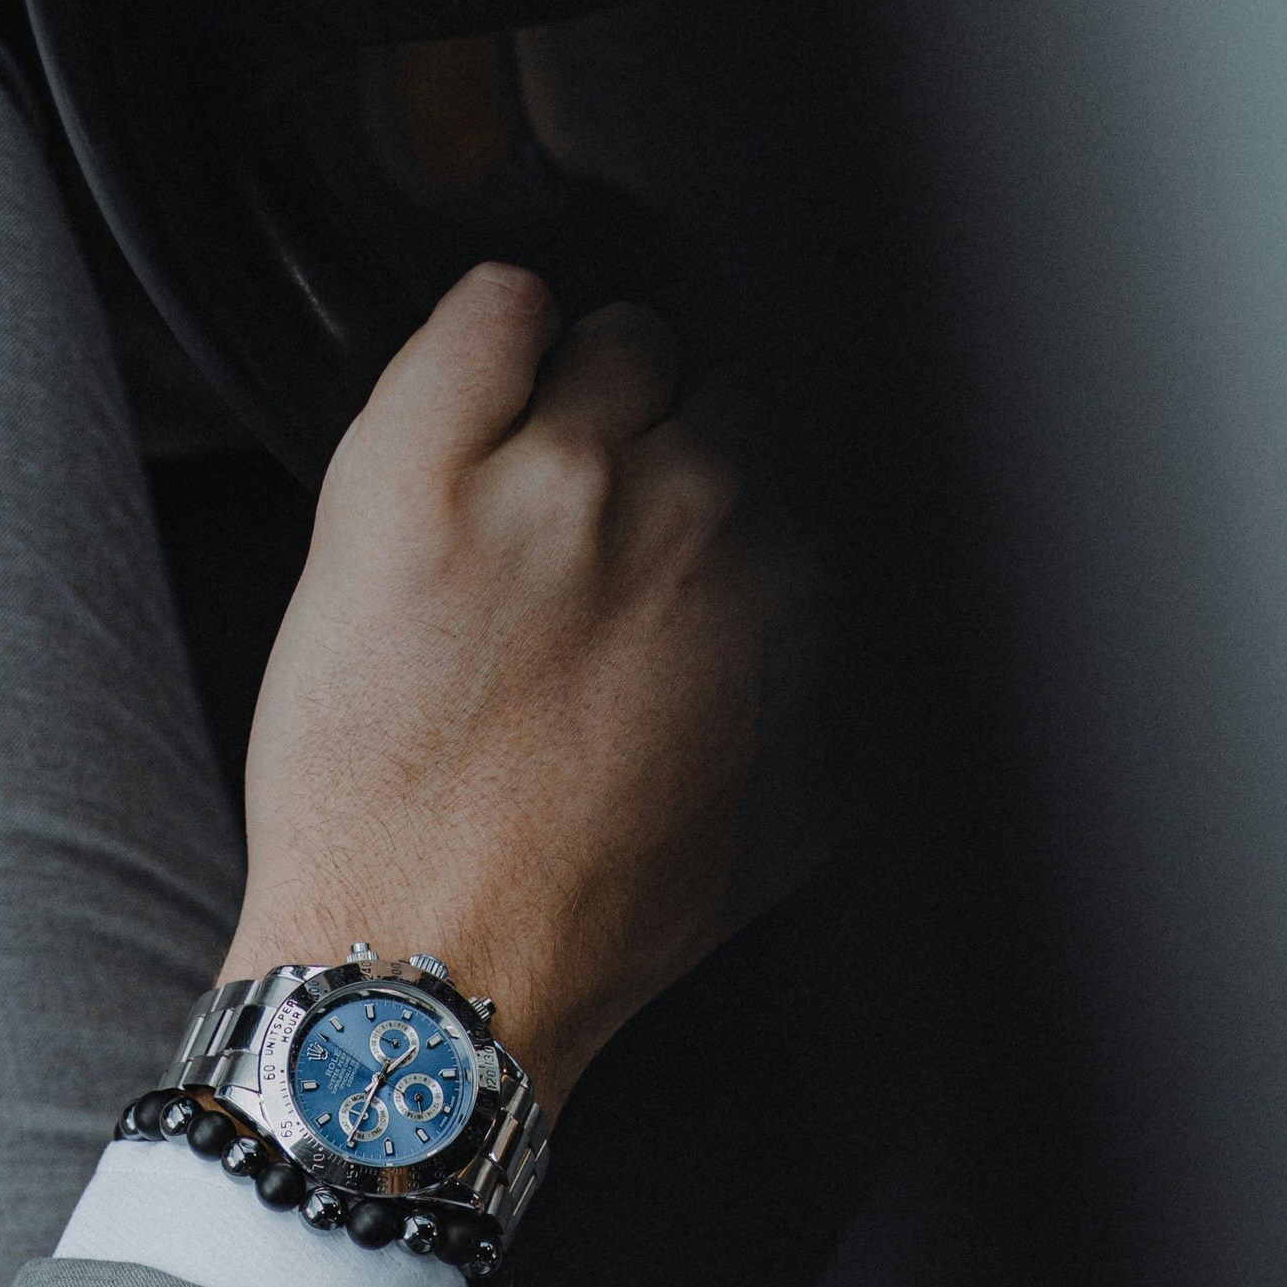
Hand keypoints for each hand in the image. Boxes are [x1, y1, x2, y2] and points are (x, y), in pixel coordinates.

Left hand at [226, 264, 810, 1119]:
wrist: (426, 978)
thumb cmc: (584, 931)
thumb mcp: (781, 832)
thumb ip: (838, 709)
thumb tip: (865, 648)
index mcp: (795, 599)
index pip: (813, 454)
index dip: (742, 496)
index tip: (697, 538)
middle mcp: (698, 519)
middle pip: (718, 384)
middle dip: (668, 442)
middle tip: (598, 530)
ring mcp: (557, 482)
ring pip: (614, 338)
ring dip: (579, 393)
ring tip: (524, 489)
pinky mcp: (422, 472)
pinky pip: (493, 308)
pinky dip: (491, 334)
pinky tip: (471, 406)